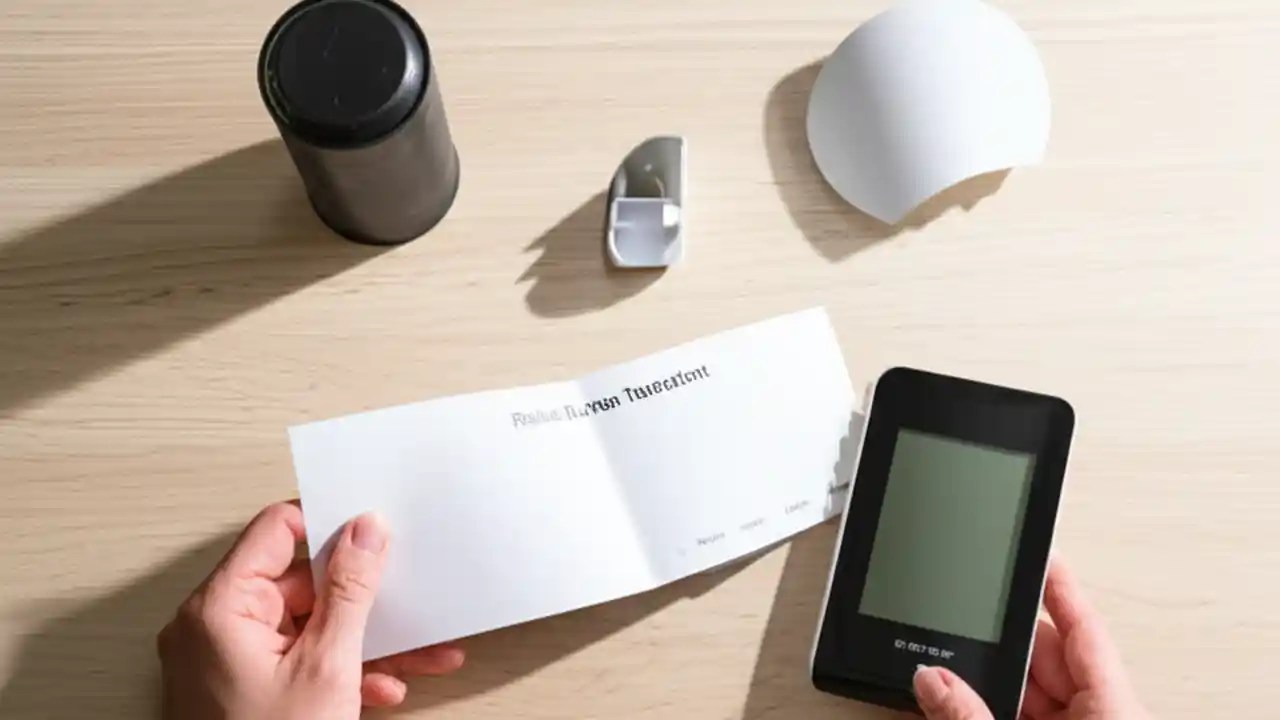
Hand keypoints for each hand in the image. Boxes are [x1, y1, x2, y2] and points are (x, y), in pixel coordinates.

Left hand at [158, 502, 464, 719]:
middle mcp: (214, 628)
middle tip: (407, 597)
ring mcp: (227, 660)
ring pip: (308, 626)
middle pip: (299, 582)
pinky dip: (341, 669)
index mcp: (220, 609)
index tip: (373, 531)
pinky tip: (385, 685)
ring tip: (418, 649)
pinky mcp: (245, 688)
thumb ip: (349, 591)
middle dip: (362, 597)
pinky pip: (299, 659)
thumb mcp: (328, 666)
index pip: (276, 531)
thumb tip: (364, 532)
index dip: (328, 525)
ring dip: (364, 639)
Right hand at [913, 559, 1148, 719]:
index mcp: (1115, 714)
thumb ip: (970, 717)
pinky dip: (995, 711)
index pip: (1086, 631)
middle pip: (1051, 661)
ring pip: (1034, 695)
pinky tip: (960, 706)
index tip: (1042, 553)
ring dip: (993, 687)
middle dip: (1003, 648)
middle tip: (961, 629)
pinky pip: (1029, 719)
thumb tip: (932, 678)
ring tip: (949, 679)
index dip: (1060, 588)